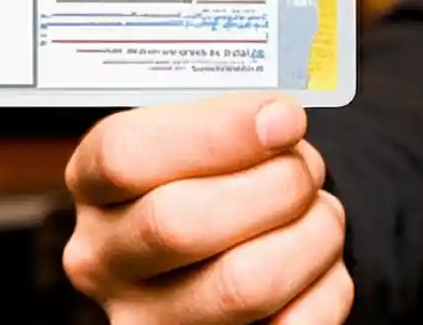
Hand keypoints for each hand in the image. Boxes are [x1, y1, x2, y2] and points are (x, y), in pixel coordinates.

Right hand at [63, 94, 351, 323]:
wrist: (220, 249)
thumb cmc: (215, 176)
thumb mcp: (199, 133)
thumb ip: (230, 122)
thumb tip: (280, 119)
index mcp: (95, 184)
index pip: (126, 156)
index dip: (219, 133)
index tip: (284, 118)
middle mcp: (105, 260)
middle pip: (182, 224)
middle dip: (277, 185)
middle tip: (306, 168)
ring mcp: (151, 320)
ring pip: (246, 285)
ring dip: (313, 234)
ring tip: (319, 212)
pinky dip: (327, 285)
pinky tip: (316, 261)